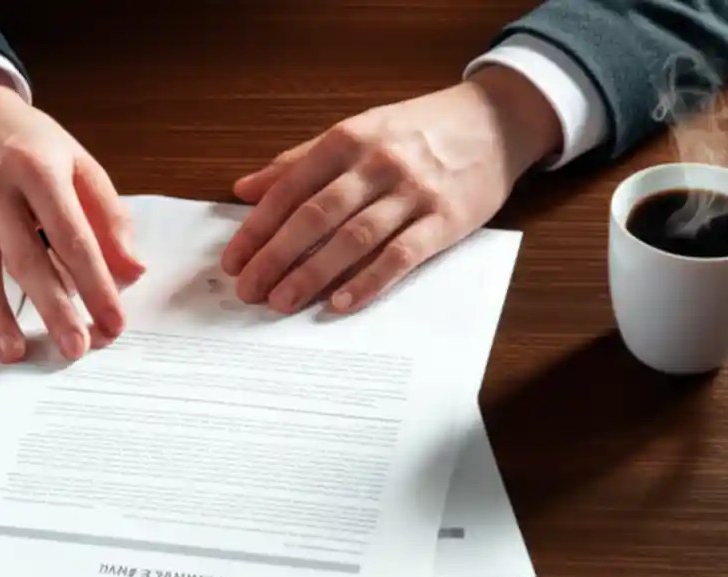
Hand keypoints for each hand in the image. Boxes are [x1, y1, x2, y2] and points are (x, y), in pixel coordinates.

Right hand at [0, 65, 143, 362]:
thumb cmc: (31, 143)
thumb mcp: (79, 163)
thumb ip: (109, 215)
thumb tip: (132, 271)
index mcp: (39, 170)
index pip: (72, 237)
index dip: (95, 282)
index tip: (114, 322)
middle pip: (25, 258)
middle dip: (52, 308)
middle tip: (76, 348)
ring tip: (14, 353)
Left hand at [221, 66, 561, 313]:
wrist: (493, 121)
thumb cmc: (417, 131)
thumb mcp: (357, 131)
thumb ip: (299, 161)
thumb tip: (245, 189)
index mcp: (349, 140)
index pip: (291, 189)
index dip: (257, 228)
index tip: (234, 260)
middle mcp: (378, 164)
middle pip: (316, 216)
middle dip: (276, 257)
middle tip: (248, 290)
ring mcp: (413, 193)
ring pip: (354, 238)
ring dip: (313, 274)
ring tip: (282, 302)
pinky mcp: (445, 220)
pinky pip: (401, 256)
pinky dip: (368, 282)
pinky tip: (340, 303)